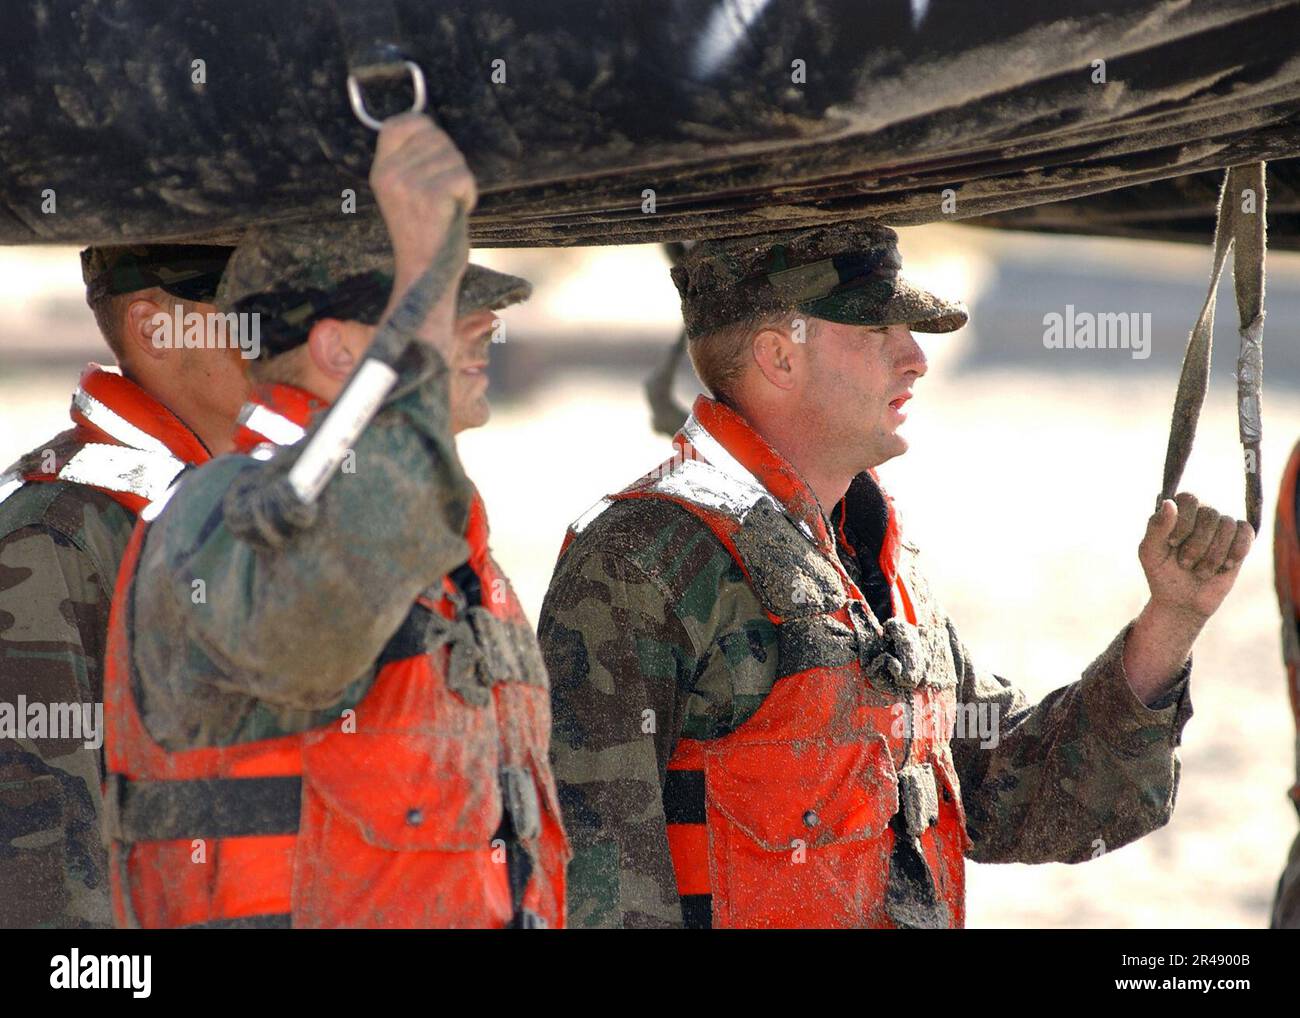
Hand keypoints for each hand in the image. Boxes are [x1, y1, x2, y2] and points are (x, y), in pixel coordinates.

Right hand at [369, 114, 475, 358]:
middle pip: (435, 136)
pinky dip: (468, 195)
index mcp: (380, 171)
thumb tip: (430, 127)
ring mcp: (410, 184)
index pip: (400, 123)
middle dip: (450, 160)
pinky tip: (455, 213)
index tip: (434, 151)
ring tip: (447, 206)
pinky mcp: (432, 196)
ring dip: (460, 181)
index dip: (424, 128)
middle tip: (444, 193)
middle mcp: (391, 174)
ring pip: (453, 157)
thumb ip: (410, 162)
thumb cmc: (423, 234)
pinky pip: (463, 177)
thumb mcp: (404, 193)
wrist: (424, 274)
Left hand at [1139, 492, 1253, 622]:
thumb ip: (1156, 527)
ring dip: (1213, 555)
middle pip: (1210, 514)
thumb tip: (1169, 503)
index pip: (1188, 498)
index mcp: (1177, 511)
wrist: (1183, 601)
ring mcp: (1222, 526)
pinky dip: (1236, 551)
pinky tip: (1225, 566)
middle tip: (1185, 564)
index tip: (1172, 544)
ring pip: (1228, 525)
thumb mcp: (1150, 553)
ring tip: (1201, 571)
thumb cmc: (1163, 574)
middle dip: (1197, 545)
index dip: (1183, 522)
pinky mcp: (1240, 540)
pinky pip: (1246, 532)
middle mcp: (1201, 513)